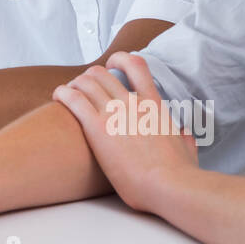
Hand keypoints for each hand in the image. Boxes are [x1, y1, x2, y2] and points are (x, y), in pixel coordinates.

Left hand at [52, 53, 198, 213]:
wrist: (169, 185)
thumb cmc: (179, 174)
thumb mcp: (187, 148)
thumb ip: (183, 136)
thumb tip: (184, 134)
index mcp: (153, 105)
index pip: (136, 65)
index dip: (119, 59)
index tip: (111, 66)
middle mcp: (131, 103)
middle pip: (101, 73)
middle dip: (88, 77)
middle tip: (82, 89)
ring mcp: (114, 113)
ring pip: (85, 82)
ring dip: (73, 85)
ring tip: (66, 95)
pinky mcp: (97, 128)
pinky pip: (73, 99)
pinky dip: (62, 93)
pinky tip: (57, 98)